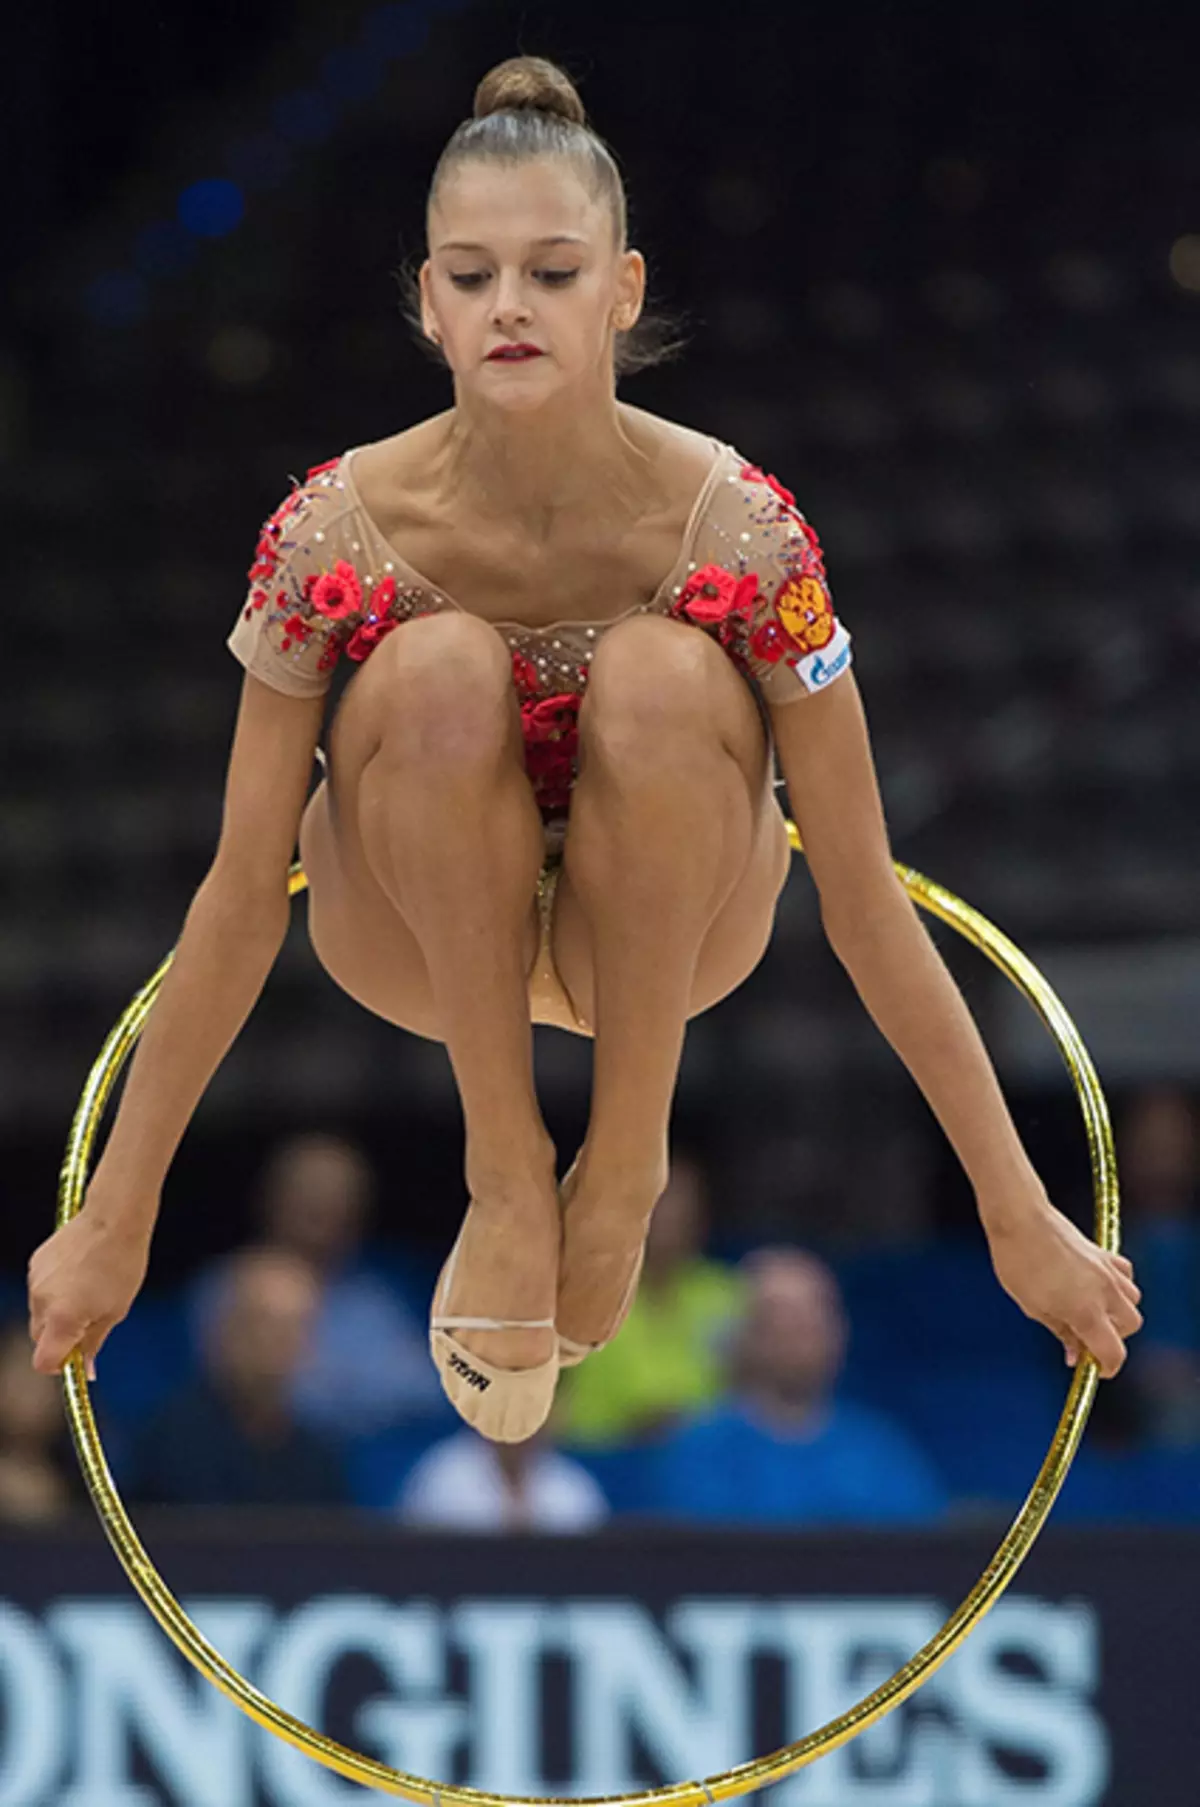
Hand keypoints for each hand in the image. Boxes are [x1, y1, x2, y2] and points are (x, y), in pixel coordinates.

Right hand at [27, 1205, 152, 1377]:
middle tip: (90, 1323)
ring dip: (58, 1313)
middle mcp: (42, 1302)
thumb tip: (85, 1370)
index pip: (43, 1361)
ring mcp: (36, 1281)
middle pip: (40, 1338)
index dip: (60, 1365)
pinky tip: (80, 1274)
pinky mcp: (36, 1262)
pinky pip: (41, 1289)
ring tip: (90, 1291)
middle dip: (60, 1338)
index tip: (78, 1358)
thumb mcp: (115, 1311)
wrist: (114, 1218)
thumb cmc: (122, 1263)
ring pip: (40, 1313)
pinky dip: (56, 1291)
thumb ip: (93, 1343)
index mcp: (62, 1319)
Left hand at [984, 1193, 1141, 1378]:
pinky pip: (1125, 1276)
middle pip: (1130, 1327)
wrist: (1020, 1218)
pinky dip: (1118, 1287)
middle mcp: (1104, 1292)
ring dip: (1118, 1313)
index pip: (1113, 1352)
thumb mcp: (1033, 1307)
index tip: (1094, 1370)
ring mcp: (1107, 1271)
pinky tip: (1096, 1287)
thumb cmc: (1018, 1261)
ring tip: (1090, 1311)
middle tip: (1085, 1338)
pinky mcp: (1103, 1253)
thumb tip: (1074, 1354)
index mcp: (1086, 1311)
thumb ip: (1060, 1332)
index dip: (1106, 1368)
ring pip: (1133, 1301)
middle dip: (1113, 1338)